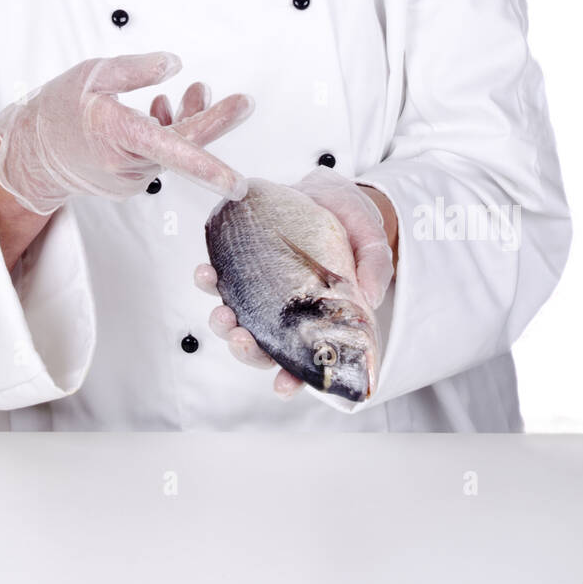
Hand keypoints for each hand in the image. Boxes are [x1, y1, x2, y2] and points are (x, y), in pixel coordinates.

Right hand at [0, 51, 253, 214]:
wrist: (31, 153)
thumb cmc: (58, 109)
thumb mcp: (93, 74)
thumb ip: (135, 69)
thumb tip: (175, 64)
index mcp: (118, 135)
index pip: (173, 151)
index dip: (209, 165)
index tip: (236, 180)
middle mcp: (127, 164)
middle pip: (184, 147)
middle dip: (214, 122)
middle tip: (243, 102)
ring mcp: (130, 178)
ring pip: (174, 151)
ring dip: (189, 121)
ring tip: (196, 91)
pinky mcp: (130, 183)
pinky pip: (160, 157)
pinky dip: (168, 134)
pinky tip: (162, 109)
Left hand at [194, 165, 395, 399]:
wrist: (332, 195)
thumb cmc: (355, 228)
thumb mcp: (374, 247)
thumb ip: (375, 270)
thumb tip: (368, 296)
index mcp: (317, 322)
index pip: (303, 363)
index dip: (292, 381)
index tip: (282, 388)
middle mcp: (284, 314)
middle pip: (261, 347)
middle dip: (246, 350)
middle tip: (241, 337)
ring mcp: (261, 291)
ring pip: (237, 319)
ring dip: (223, 323)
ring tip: (221, 311)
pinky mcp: (244, 264)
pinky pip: (223, 279)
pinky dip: (210, 280)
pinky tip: (207, 272)